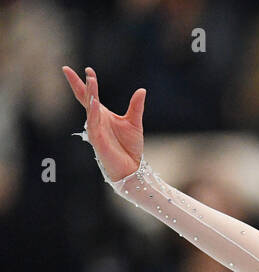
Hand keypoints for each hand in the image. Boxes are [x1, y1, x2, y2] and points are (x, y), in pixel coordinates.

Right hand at [62, 66, 144, 181]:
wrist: (132, 168)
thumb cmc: (130, 148)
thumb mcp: (135, 122)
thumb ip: (136, 106)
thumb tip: (141, 90)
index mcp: (102, 115)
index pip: (90, 96)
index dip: (87, 83)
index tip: (88, 70)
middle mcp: (96, 120)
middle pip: (85, 99)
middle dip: (80, 84)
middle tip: (71, 69)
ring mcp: (95, 129)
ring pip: (89, 108)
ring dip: (89, 94)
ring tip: (90, 80)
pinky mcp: (97, 139)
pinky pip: (93, 123)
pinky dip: (93, 112)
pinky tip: (94, 102)